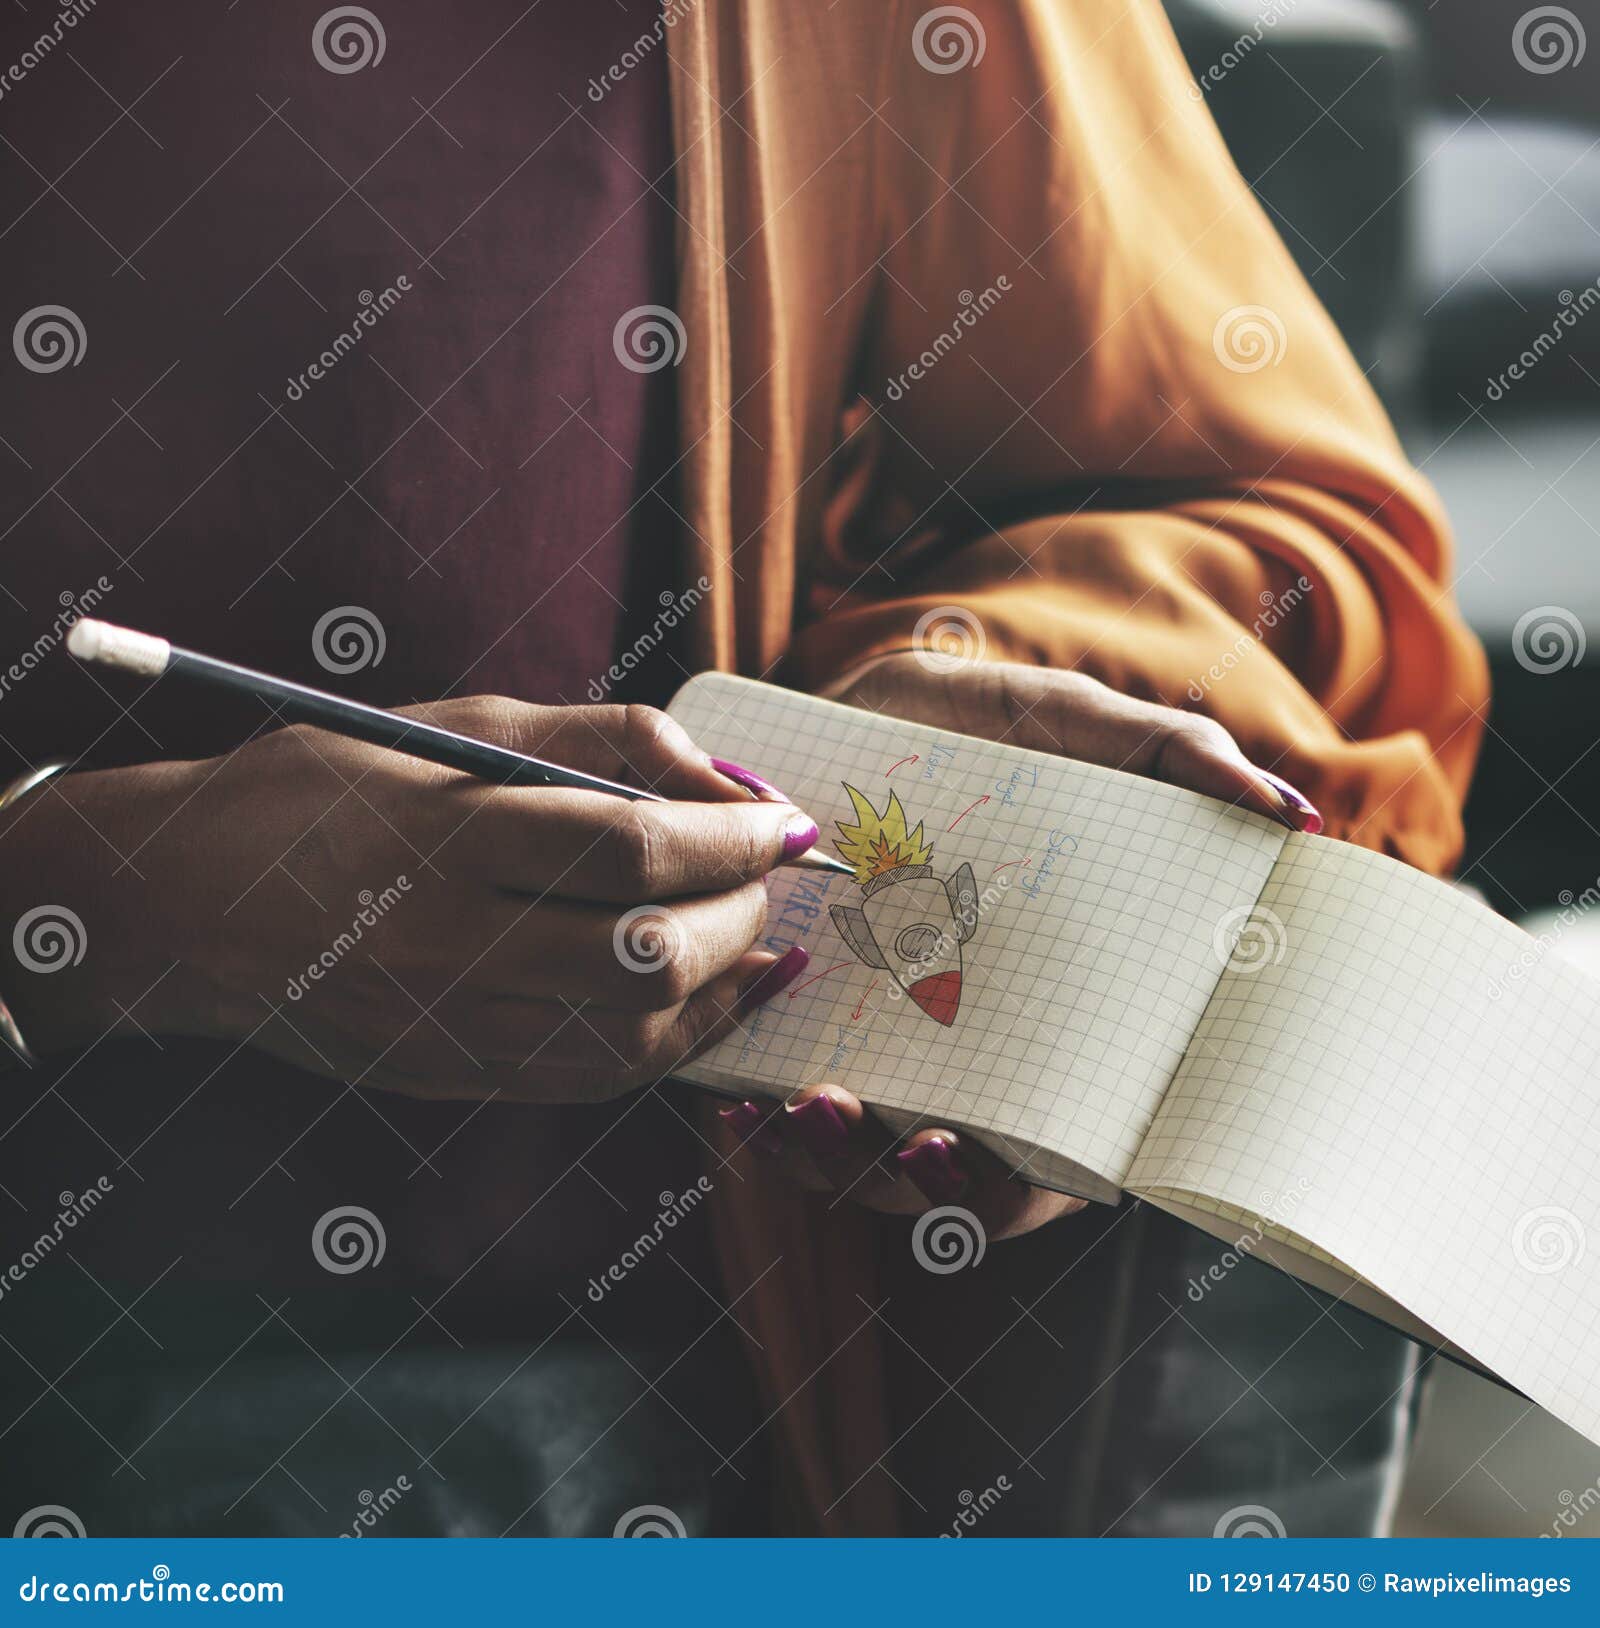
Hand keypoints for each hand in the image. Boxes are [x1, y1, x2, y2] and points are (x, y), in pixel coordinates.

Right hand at [0, 700, 819, 1101]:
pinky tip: (706, 1000)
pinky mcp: (448, 1076)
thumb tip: (724, 781)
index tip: (788, 823)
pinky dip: (672, 1044)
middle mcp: (446, 943)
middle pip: (646, 957)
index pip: (631, 847)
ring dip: (726, 990)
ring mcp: (445, 1026)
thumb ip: (600, 741)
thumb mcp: (453, 725)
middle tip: (767, 875)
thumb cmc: (326, 786)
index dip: (735, 837)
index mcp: (445, 834)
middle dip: (741, 916)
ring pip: (631, 1039)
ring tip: (760, 941)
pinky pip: (591, 1081)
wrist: (184, 904)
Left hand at [721, 652, 1323, 1237]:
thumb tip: (1291, 814)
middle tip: (899, 1140)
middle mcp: (964, 1056)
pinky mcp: (797, 1033)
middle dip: (919, 1187)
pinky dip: (759, 1127)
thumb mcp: (1078, 726)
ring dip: (829, 1164)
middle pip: (951, 1182)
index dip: (1019, 1184)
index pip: (1054, 1152)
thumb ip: (1175, 759)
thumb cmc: (986, 729)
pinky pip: (775, 1115)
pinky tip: (735, 1098)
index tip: (972, 1149)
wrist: (859, 703)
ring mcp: (877, 1054)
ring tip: (804, 1109)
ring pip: (855, 1166)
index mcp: (1049, 1022)